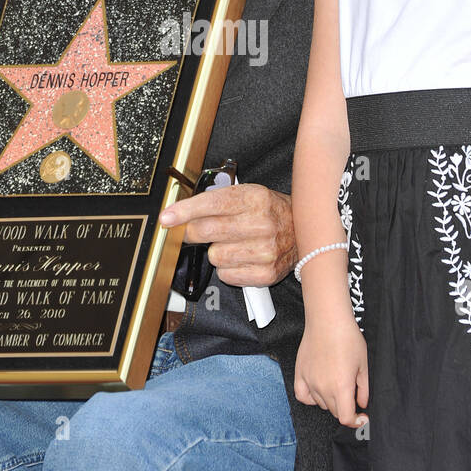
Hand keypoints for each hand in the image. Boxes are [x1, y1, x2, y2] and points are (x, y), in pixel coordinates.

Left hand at [159, 184, 295, 286]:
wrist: (305, 233)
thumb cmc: (270, 212)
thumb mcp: (249, 194)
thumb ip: (218, 200)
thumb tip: (181, 212)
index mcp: (255, 198)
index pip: (211, 204)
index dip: (184, 212)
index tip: (166, 218)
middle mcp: (261, 224)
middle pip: (206, 232)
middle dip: (192, 232)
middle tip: (193, 231)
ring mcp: (265, 251)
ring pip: (214, 256)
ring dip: (217, 251)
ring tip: (234, 243)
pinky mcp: (266, 274)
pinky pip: (226, 275)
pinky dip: (228, 268)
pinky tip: (241, 258)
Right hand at [294, 311, 368, 428]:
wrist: (328, 320)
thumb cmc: (348, 338)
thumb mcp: (363, 364)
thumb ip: (363, 388)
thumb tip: (362, 403)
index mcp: (341, 387)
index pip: (346, 418)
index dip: (356, 421)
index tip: (361, 416)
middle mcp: (323, 387)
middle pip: (335, 412)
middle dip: (345, 407)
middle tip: (351, 392)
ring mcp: (309, 381)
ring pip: (321, 404)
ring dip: (330, 401)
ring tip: (336, 382)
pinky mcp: (300, 373)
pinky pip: (302, 396)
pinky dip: (310, 398)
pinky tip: (318, 389)